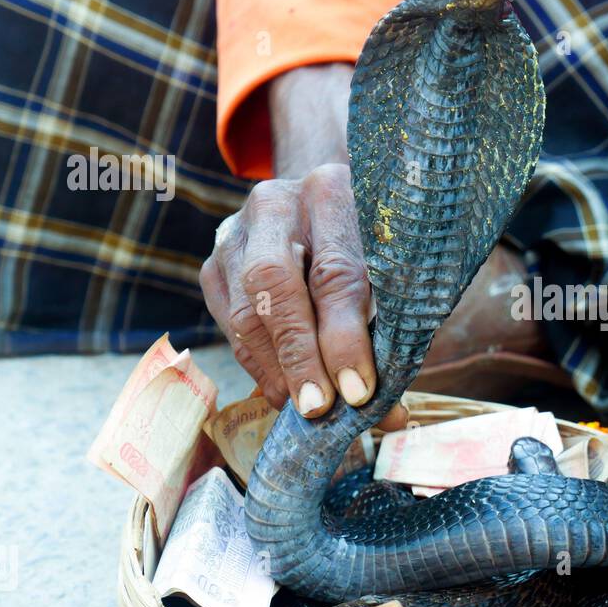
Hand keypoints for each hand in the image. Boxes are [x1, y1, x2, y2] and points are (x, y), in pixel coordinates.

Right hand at [200, 63, 405, 428]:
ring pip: (245, 312)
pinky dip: (260, 366)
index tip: (358, 392)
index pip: (334, 271)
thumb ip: (392, 328)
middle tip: (320, 409)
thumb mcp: (394, 268)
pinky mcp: (213, 266)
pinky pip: (230, 326)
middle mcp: (276, 205)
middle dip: (298, 357)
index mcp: (333, 192)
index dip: (344, 338)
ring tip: (309, 411)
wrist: (322, 203)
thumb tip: (391, 414)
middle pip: (274, 284)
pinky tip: (287, 391)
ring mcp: (235, 233)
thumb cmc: (372, 244)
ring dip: (277, 371)